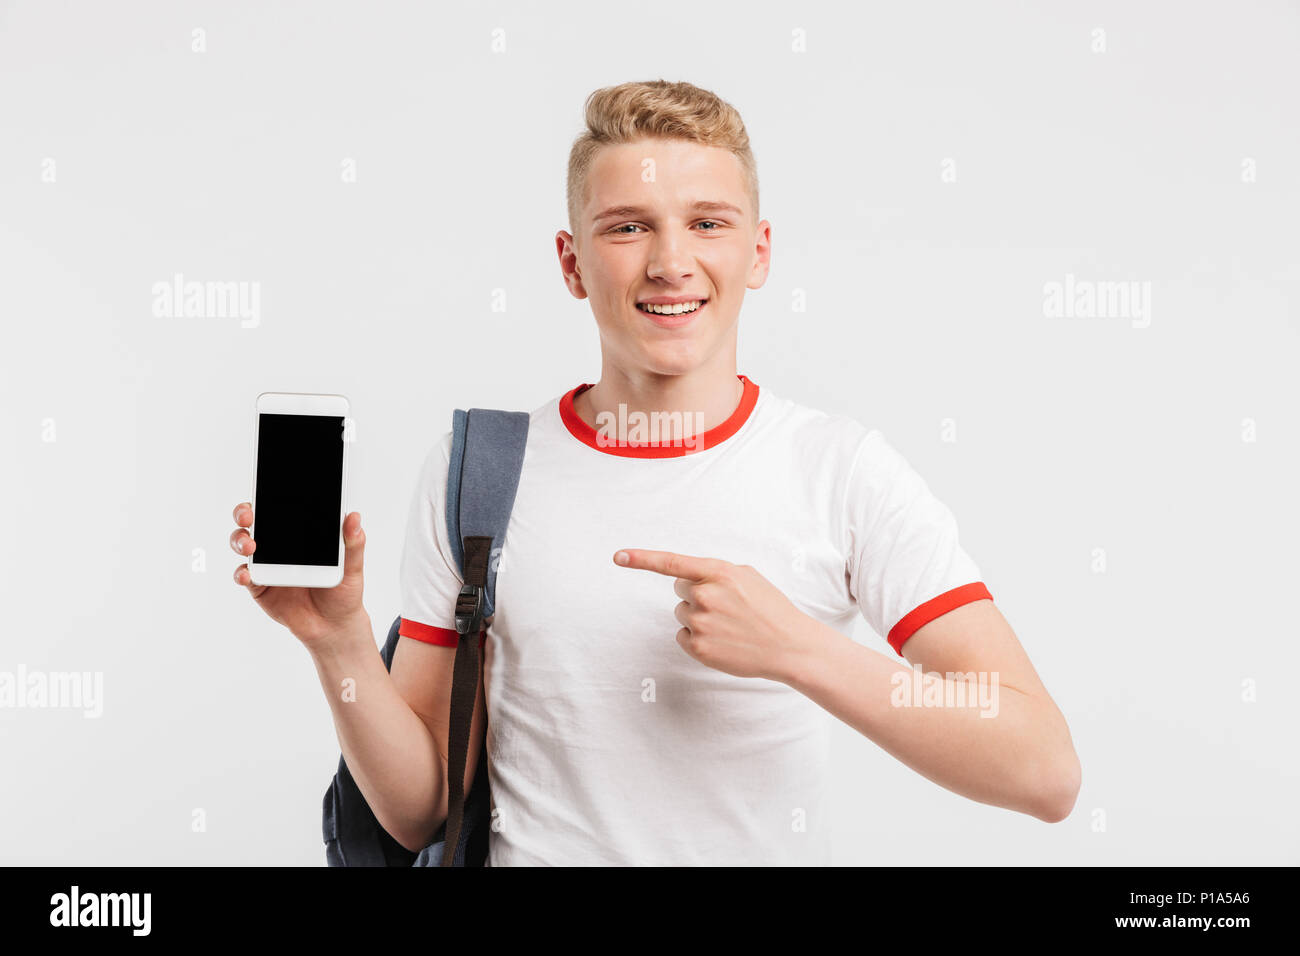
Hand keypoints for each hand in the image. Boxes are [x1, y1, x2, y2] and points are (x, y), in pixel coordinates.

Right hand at [231, 502, 368, 648]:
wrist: (334, 625)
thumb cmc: (343, 591)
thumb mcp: (353, 567)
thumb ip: (353, 543)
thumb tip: (354, 516)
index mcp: (300, 533)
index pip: (280, 507)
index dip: (269, 495)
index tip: (267, 488)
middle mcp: (279, 545)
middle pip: (254, 521)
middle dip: (245, 513)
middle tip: (249, 516)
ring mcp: (267, 564)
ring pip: (243, 544)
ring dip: (240, 540)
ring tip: (250, 546)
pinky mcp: (259, 586)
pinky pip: (244, 576)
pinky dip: (241, 573)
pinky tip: (247, 574)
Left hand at [613, 548, 817, 683]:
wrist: (789, 646)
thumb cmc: (770, 608)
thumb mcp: (747, 576)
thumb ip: (715, 572)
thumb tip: (689, 577)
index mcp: (719, 573)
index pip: (671, 563)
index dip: (641, 559)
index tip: (618, 557)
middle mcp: (705, 596)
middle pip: (679, 589)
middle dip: (695, 594)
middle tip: (725, 605)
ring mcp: (700, 623)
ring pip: (682, 613)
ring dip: (698, 616)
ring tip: (728, 625)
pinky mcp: (698, 647)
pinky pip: (683, 636)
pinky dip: (697, 637)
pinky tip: (722, 640)